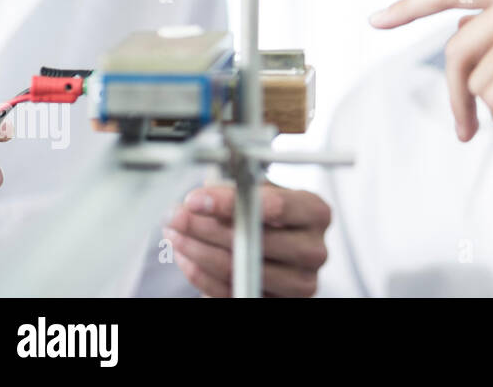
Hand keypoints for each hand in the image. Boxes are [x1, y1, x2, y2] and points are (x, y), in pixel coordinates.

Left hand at [164, 182, 330, 296]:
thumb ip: (240, 190)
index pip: (275, 206)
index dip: (229, 203)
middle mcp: (314, 250)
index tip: (195, 199)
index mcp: (316, 213)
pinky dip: (201, 275)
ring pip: (236, 268)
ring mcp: (299, 283)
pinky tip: (187, 257)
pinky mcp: (278, 303)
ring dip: (196, 251)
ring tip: (176, 234)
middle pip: (252, 241)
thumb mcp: (265, 192)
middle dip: (204, 227)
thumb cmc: (274, 215)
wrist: (287, 246)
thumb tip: (203, 194)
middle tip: (176, 216)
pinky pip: (230, 292)